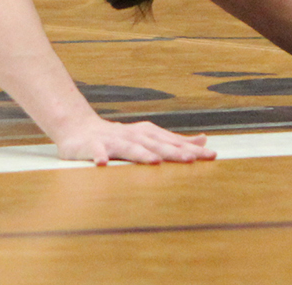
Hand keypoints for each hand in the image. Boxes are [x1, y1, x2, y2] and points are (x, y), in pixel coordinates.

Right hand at [54, 115, 216, 165]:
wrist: (80, 128)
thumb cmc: (120, 136)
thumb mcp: (150, 137)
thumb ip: (176, 141)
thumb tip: (204, 140)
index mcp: (148, 134)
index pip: (173, 142)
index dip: (191, 149)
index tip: (211, 155)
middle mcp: (133, 135)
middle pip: (155, 144)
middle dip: (172, 151)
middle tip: (190, 159)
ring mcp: (112, 140)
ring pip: (128, 147)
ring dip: (140, 153)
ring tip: (154, 162)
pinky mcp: (92, 146)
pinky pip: (95, 151)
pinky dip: (99, 156)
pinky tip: (103, 163)